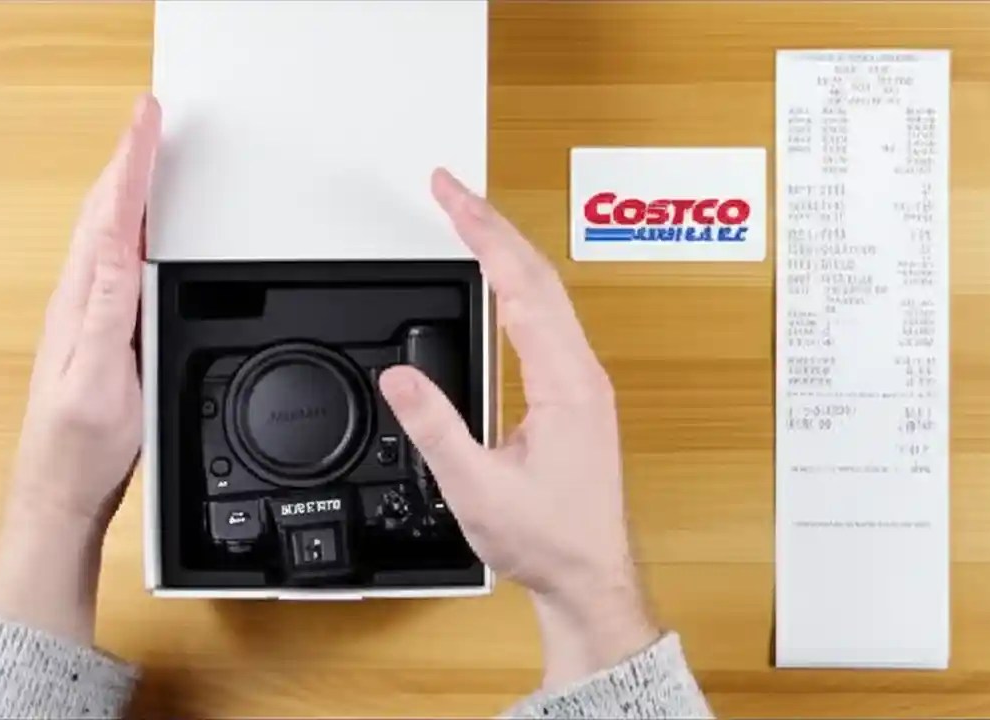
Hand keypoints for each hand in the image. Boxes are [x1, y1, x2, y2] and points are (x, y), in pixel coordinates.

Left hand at [0, 96, 160, 643]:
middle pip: (105, 211)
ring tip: (146, 150)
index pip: (111, 217)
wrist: (65, 490)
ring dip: (126, 184)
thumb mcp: (101, 380)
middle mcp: (81, 299)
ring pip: (108, 230)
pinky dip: (130, 224)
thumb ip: (111, 313)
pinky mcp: (103, 328)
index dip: (131, 163)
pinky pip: (117, 258)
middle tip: (150, 117)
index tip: (148, 119)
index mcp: (84, 302)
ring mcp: (89, 313)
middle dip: (129, 157)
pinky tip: (140, 224)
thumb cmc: (85, 445)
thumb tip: (122, 250)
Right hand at [379, 169, 658, 688]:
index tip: (450, 194)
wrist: (590, 576)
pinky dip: (518, 287)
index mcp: (566, 382)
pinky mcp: (577, 396)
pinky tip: (500, 284)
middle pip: (538, 275)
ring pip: (547, 294)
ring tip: (468, 220)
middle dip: (491, 225)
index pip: (521, 283)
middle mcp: (582, 373)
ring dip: (506, 252)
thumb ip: (437, 430)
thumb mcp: (478, 488)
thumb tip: (399, 378)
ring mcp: (583, 382)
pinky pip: (548, 320)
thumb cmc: (550, 540)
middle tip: (449, 189)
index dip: (482, 231)